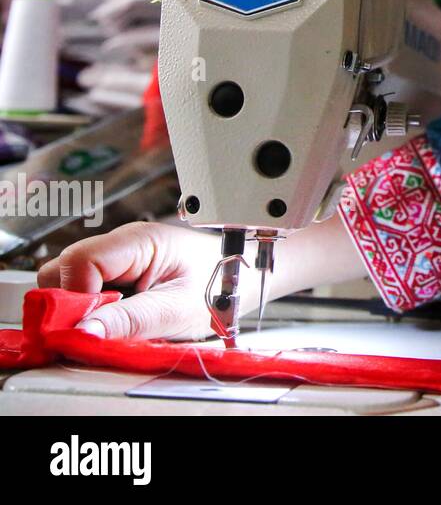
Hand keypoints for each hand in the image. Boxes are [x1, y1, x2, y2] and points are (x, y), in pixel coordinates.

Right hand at [36, 221, 219, 340]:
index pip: (80, 260)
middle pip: (64, 269)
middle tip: (106, 324)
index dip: (76, 297)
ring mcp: (118, 255)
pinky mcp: (118, 270)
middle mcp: (123, 242)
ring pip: (68, 279)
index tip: (89, 324)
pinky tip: (122, 313)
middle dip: (72, 303)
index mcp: (140, 240)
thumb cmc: (219, 286)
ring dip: (83, 306)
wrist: (243, 278)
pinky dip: (93, 307)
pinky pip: (85, 288)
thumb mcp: (177, 309)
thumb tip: (84, 332)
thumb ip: (131, 320)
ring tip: (121, 317)